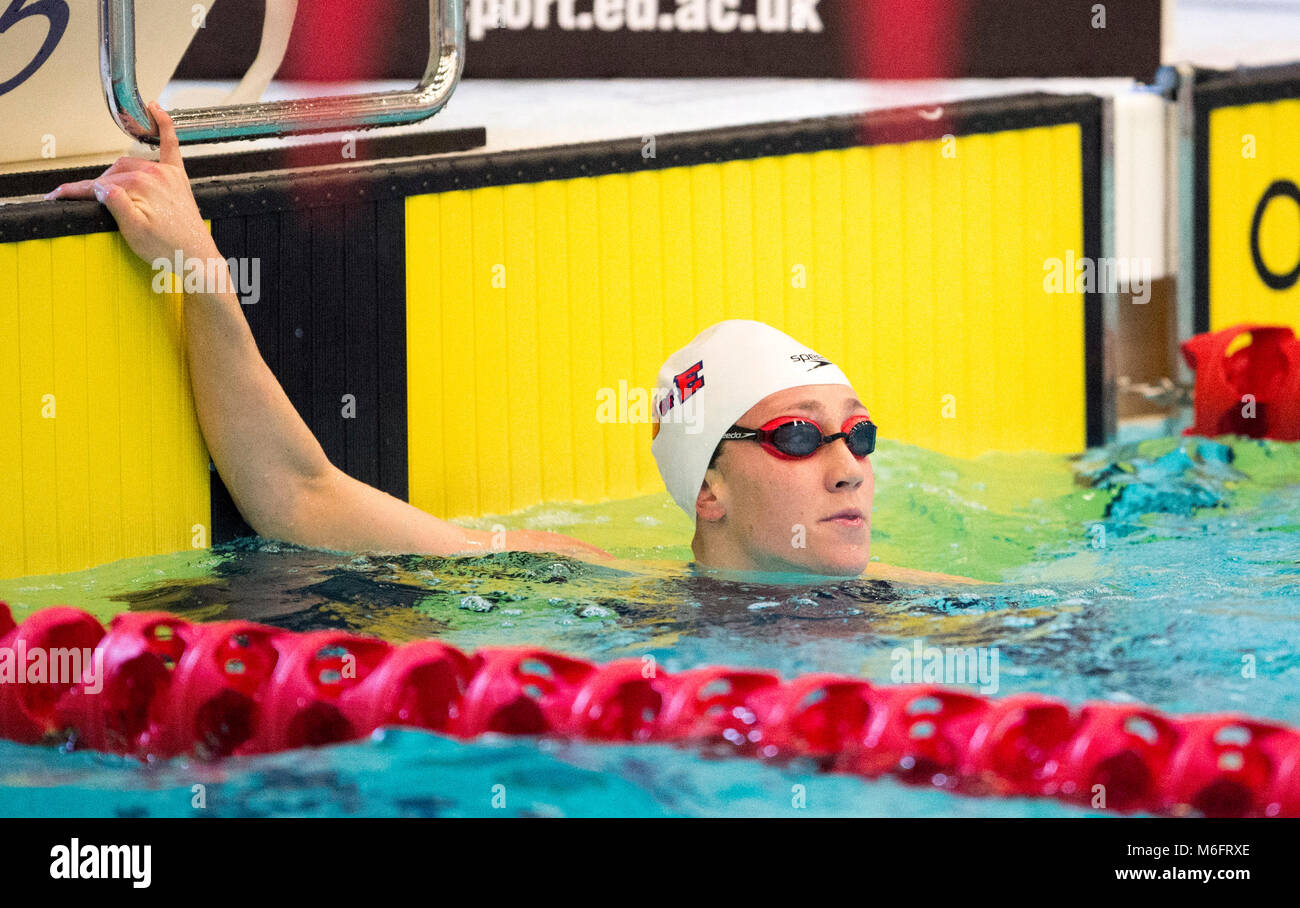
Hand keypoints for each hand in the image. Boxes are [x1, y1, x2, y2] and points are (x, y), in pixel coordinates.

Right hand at [44, 101, 217, 265]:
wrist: (195, 256)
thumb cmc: (166, 248)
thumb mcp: (132, 231)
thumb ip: (115, 205)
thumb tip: (100, 186)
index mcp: (140, 185)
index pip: (99, 184)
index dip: (75, 192)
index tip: (58, 196)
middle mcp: (154, 173)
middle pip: (114, 173)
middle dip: (100, 187)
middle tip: (92, 204)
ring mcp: (167, 172)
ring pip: (130, 164)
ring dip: (117, 176)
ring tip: (110, 192)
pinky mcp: (178, 176)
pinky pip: (170, 144)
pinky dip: (163, 125)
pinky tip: (155, 108)